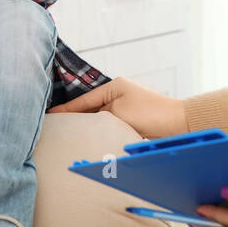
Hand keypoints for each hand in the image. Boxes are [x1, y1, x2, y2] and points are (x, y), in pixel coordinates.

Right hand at [48, 76, 187, 138]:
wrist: (178, 125)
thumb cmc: (150, 114)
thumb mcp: (118, 113)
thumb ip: (98, 117)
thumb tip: (86, 124)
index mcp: (114, 87)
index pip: (83, 100)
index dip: (65, 109)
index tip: (49, 115)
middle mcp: (118, 94)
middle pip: (89, 108)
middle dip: (74, 118)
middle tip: (53, 126)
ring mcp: (124, 107)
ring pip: (98, 118)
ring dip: (87, 126)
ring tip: (67, 134)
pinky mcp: (131, 120)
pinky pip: (109, 126)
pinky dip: (99, 131)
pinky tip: (89, 139)